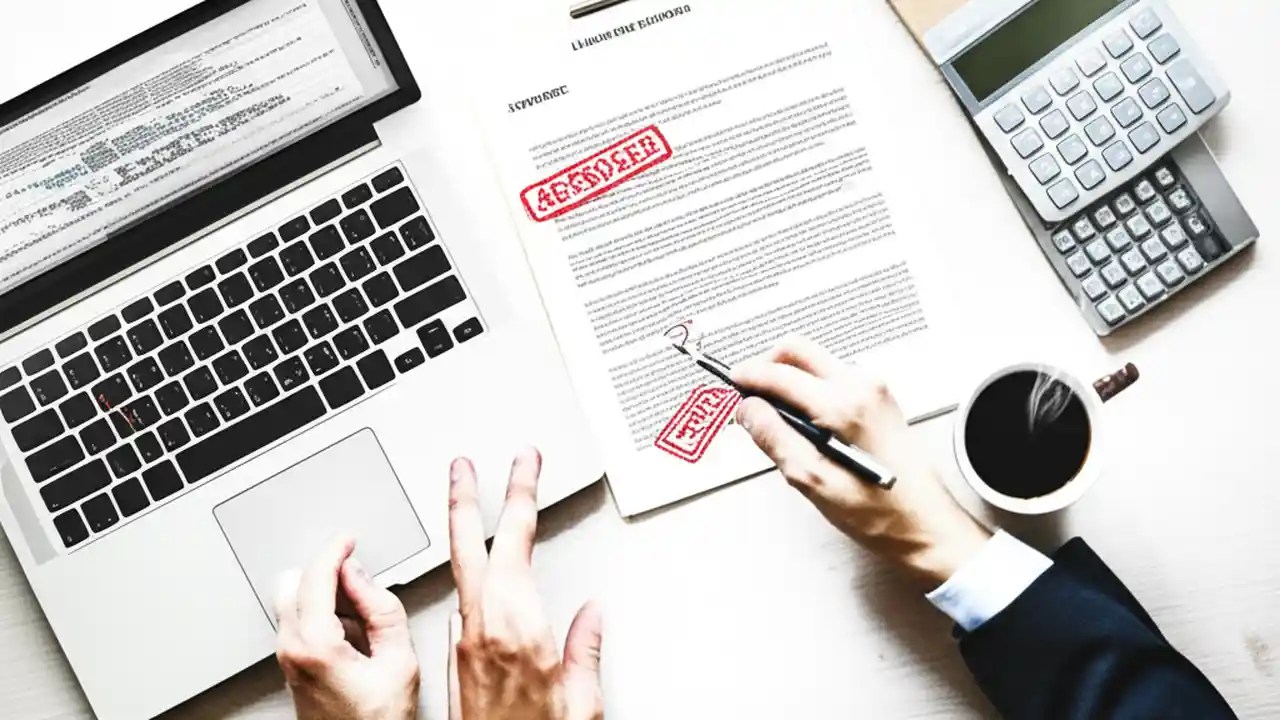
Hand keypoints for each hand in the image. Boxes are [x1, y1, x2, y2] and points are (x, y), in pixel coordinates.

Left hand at [275, 537, 420, 719]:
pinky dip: (321, 612)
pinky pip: (298, 621)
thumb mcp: (399, 660)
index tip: (347, 540)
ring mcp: (288, 658)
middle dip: (324, 572)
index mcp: (316, 645)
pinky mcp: (292, 665)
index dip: (334, 550)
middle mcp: (292, 650)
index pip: (315, 577)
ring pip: (293, 601)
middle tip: (356, 577)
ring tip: (361, 616)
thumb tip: (363, 576)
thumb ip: (382, 609)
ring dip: (323, 594)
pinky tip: (352, 632)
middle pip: (293, 583)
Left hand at [447, 448, 603, 719]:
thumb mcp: (582, 704)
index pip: (516, 543)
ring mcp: (466, 643)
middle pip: (470, 547)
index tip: (524, 462)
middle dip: (466, 498)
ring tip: (459, 496)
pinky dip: (464, 570)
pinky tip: (471, 565)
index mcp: (518, 629)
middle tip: (463, 464)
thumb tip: (591, 614)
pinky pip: (460, 600)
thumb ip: (584, 652)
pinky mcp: (457, 659)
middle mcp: (484, 629)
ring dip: (459, 529)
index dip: (520, 495)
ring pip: (460, 570)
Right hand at [732, 336, 990, 588]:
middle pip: (798, 351)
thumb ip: (775, 439)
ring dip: (787, 380)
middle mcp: (862, 387)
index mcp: (844, 405)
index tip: (730, 384)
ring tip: (776, 420)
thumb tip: (748, 411)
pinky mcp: (878, 399)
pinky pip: (831, 378)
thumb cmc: (881, 513)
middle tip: (748, 395)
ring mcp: (873, 390)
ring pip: (814, 363)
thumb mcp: (813, 482)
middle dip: (766, 367)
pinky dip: (807, 390)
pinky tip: (804, 425)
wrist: (926, 525)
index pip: (780, 373)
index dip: (747, 377)